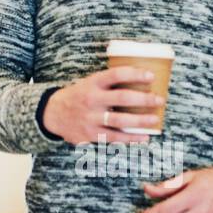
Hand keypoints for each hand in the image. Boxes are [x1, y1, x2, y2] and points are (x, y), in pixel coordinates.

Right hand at [41, 66, 163, 143]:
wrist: (52, 114)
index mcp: (92, 83)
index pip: (116, 75)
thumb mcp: (89, 83)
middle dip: (144, 99)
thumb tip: (140, 79)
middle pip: (122, 98)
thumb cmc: (78, 96)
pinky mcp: (90, 134)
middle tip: (160, 100)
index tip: (152, 76)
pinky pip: (114, 138)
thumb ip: (109, 82)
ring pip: (120, 121)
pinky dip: (131, 139)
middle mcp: (91, 99)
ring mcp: (91, 118)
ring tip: (155, 119)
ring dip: (141, 121)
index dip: (135, 74)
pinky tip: (144, 137)